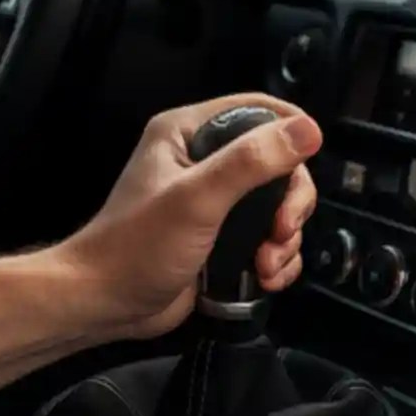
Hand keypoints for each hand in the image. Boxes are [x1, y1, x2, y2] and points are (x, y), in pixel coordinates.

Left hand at [57, 93, 322, 340]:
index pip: (256, 109)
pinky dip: (276, 260)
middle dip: (290, 201)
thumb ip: (251, 161)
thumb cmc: (138, 246)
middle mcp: (203, 161)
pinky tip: (266, 278)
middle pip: (278, 164)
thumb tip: (308, 129)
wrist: (105, 305)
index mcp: (188, 134)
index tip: (311, 155)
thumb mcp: (197, 198)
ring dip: (285, 239)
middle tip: (281, 230)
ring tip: (267, 265)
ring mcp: (215, 203)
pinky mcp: (223, 240)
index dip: (290, 127)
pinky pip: (269, 239)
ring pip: (278, 207)